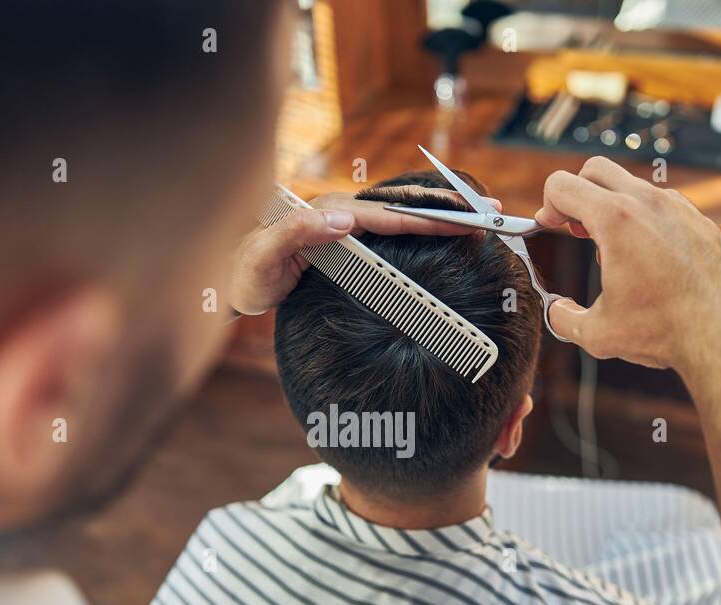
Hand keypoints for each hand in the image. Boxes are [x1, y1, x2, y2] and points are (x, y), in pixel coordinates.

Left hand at [228, 189, 499, 315]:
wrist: (229, 281)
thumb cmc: (242, 274)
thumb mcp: (262, 259)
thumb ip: (294, 234)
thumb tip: (341, 219)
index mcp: (328, 213)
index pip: (388, 215)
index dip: (429, 218)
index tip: (465, 223)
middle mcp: (340, 213)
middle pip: (403, 208)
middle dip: (448, 210)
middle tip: (491, 212)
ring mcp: (344, 226)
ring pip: (401, 217)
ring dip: (439, 218)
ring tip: (478, 221)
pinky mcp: (345, 242)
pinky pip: (391, 234)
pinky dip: (421, 231)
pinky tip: (443, 239)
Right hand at [534, 157, 720, 381]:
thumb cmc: (667, 331)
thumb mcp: (599, 333)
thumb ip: (564, 318)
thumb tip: (558, 312)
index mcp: (617, 220)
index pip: (563, 185)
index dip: (546, 205)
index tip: (548, 225)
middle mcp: (649, 203)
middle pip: (596, 170)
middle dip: (577, 194)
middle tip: (574, 228)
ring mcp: (680, 208)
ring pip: (632, 186)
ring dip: (612, 208)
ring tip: (612, 252)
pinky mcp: (701, 221)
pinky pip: (663, 205)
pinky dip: (644, 221)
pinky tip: (647, 259)